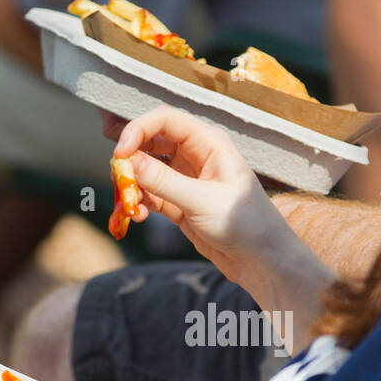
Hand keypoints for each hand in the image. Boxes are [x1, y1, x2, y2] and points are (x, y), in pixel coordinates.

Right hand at [108, 107, 297, 297]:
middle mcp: (196, 155)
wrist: (261, 260)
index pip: (165, 120)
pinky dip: (140, 203)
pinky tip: (138, 217)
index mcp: (209, 143)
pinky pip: (151, 195)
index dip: (138, 129)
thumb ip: (163, 181)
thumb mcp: (201, 201)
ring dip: (133, 186)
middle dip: (131, 159)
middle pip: (151, 143)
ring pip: (147, 171)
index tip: (120, 153)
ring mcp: (187, 180)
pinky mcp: (180, 203)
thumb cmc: (244, 224)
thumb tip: (128, 162)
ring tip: (129, 205)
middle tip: (119, 179)